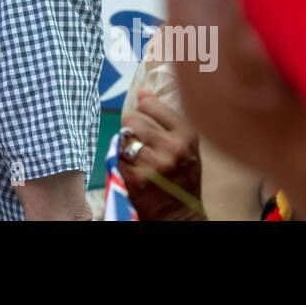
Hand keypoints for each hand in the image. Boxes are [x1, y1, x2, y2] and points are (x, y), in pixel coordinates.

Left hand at [117, 92, 204, 220]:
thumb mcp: (183, 144)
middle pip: (133, 117)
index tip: (148, 121)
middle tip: (141, 141)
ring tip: (136, 152)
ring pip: (123, 133)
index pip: (151, 105)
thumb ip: (164, 117)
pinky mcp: (137, 177)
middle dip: (132, 126)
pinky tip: (133, 165)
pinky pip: (118, 153)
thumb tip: (142, 90)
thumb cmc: (181, 175)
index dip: (144, 111)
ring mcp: (155, 163)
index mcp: (187, 135)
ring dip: (126, 141)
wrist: (179, 213)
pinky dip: (121, 157)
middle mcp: (173, 148)